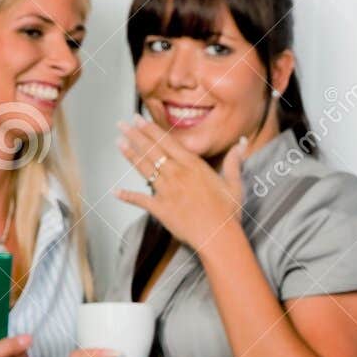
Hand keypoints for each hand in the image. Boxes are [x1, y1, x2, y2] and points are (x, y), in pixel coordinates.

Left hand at [113, 117, 248, 256]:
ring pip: (144, 168)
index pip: (167, 142)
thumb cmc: (229, 212)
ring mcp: (166, 191)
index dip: (151, 130)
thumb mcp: (234, 183)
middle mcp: (177, 174)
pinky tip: (115, 192)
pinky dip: (127, 196)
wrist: (219, 235)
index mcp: (193, 165)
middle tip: (122, 124)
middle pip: (152, 150)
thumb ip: (233, 162)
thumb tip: (242, 143)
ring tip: (119, 142)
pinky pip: (140, 200)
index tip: (139, 120)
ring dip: (130, 155)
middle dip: (135, 135)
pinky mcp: (160, 208)